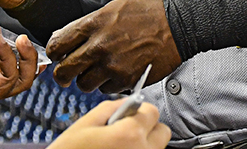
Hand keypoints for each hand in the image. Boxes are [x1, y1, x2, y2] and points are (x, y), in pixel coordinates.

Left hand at [47, 0, 181, 93]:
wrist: (175, 26)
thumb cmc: (146, 15)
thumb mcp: (111, 9)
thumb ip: (87, 24)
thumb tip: (66, 37)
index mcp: (93, 25)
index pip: (57, 45)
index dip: (53, 53)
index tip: (56, 56)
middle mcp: (99, 46)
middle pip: (65, 70)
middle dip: (62, 75)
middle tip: (65, 75)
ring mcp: (112, 65)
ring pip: (83, 84)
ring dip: (86, 80)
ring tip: (96, 72)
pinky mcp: (125, 80)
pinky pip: (105, 89)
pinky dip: (107, 84)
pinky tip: (115, 72)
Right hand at [51, 100, 170, 148]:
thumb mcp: (85, 124)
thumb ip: (111, 107)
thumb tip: (128, 102)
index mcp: (130, 134)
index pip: (152, 111)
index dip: (139, 110)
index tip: (129, 115)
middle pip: (162, 132)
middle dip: (147, 128)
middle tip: (126, 132)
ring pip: (156, 148)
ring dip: (143, 144)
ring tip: (119, 147)